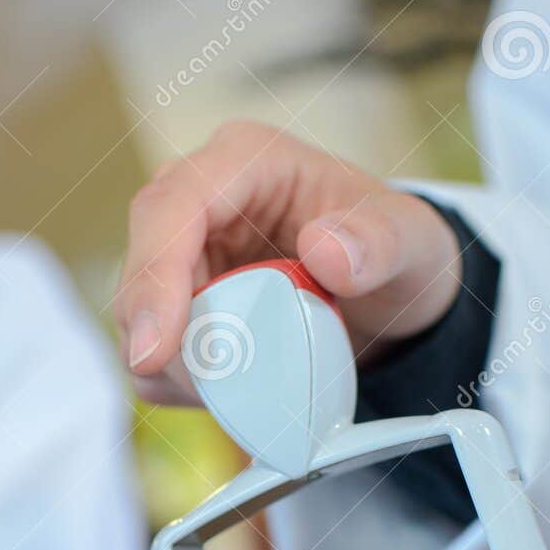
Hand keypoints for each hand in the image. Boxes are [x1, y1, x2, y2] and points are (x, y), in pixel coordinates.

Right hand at [114, 120, 463, 404]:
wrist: (385, 291)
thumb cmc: (390, 249)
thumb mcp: (411, 241)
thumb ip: (380, 241)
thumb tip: (324, 248)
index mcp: (248, 161)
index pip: (174, 204)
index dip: (154, 272)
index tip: (157, 345)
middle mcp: (201, 201)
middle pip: (141, 263)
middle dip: (158, 333)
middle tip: (201, 388)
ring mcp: (182, 253)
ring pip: (137, 314)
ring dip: (176, 364)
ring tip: (241, 387)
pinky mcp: (175, 300)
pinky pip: (152, 349)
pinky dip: (180, 382)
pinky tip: (230, 388)